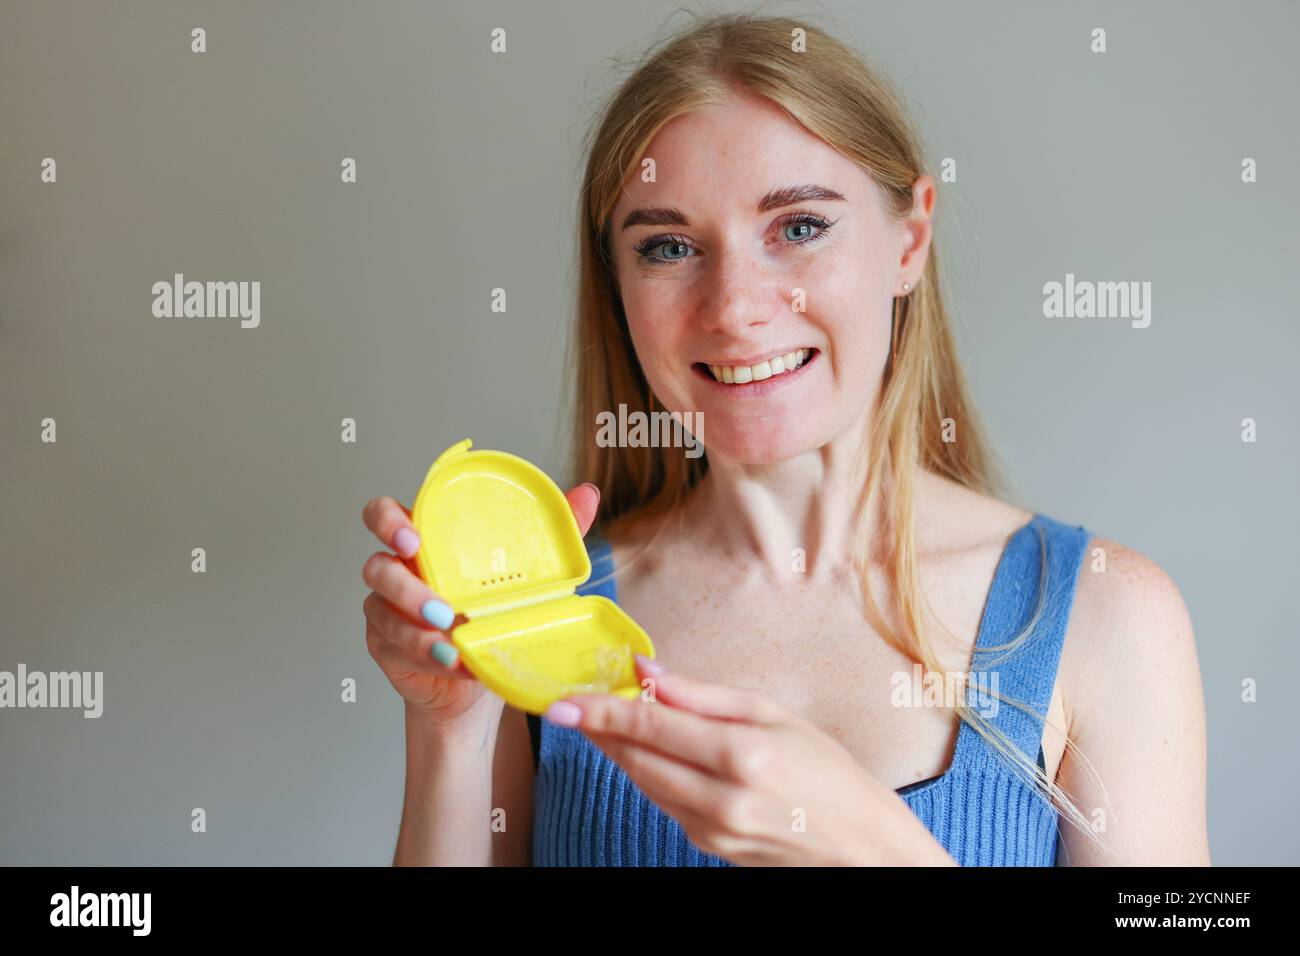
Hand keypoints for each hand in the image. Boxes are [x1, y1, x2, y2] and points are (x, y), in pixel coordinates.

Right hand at [361, 482, 601, 727]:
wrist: (475, 674)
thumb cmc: (493, 613)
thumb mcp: (526, 574)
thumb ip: (549, 532)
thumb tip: (586, 495)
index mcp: (424, 541)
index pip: (384, 515)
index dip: (386, 521)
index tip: (411, 537)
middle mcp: (397, 571)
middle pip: (374, 565)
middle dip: (402, 584)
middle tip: (439, 605)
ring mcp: (385, 610)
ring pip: (382, 612)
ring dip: (417, 629)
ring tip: (452, 642)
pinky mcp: (385, 646)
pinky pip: (395, 647)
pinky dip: (426, 656)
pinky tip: (455, 663)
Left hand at [545, 656, 956, 865]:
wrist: (861, 846)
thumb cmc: (828, 771)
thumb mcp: (773, 714)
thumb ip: (704, 695)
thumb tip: (649, 672)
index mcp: (741, 754)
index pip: (652, 725)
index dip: (602, 710)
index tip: (565, 699)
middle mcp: (721, 797)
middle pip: (637, 758)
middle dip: (599, 730)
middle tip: (568, 705)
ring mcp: (712, 829)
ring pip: (644, 783)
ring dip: (618, 751)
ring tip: (598, 720)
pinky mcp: (709, 846)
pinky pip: (665, 803)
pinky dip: (648, 775)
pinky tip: (644, 752)